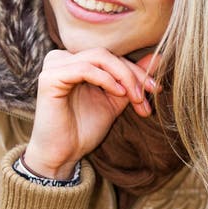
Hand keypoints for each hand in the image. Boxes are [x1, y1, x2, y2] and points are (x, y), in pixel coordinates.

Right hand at [24, 48, 159, 178]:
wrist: (63, 154)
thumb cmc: (84, 128)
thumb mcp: (115, 99)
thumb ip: (132, 78)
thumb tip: (158, 57)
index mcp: (75, 61)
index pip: (111, 56)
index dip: (136, 71)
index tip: (156, 90)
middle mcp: (62, 58)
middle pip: (107, 54)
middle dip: (132, 75)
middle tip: (147, 96)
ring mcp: (54, 65)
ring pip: (98, 57)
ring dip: (123, 77)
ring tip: (135, 98)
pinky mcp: (49, 77)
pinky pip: (84, 68)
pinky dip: (105, 79)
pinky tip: (117, 92)